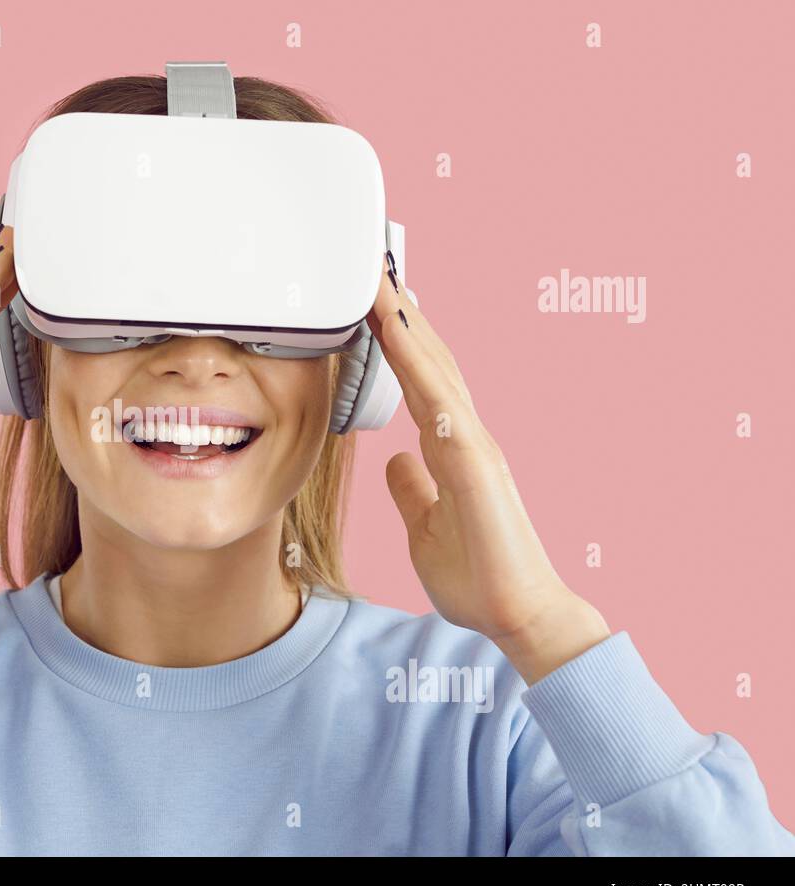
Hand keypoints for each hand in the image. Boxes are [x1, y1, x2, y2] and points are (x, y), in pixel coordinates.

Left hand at [365, 253, 608, 682]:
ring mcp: (475, 446)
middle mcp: (466, 436)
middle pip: (428, 360)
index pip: (418, 380)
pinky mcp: (476, 465)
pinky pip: (440, 402)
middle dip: (399, 313)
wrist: (518, 616)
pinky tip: (396, 332)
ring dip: (406, 322)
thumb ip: (414, 490)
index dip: (395, 340)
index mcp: (453, 448)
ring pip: (435, 368)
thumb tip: (398, 461)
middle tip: (372, 266)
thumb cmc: (479, 576)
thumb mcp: (425, 527)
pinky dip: (417, 363)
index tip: (371, 302)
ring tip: (378, 279)